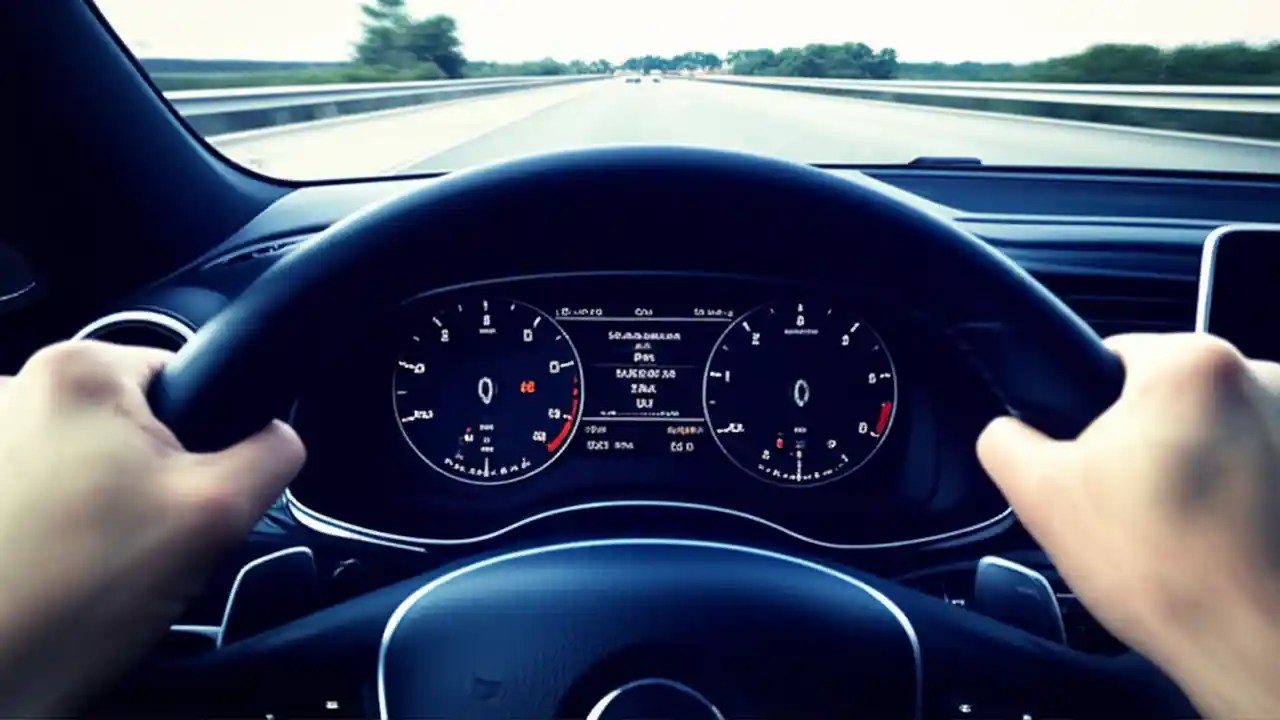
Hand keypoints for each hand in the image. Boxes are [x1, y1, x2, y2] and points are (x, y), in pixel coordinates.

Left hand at [0, 341, 304, 715]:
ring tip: (95, 556)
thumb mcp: (213, 514)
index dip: (206, 436)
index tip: (185, 494)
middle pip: (130, 418)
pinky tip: (58, 562)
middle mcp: (13, 386)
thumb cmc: (76, 592)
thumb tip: (283, 438)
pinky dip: (59, 518)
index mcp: (77, 370)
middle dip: (149, 473)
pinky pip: (42, 485)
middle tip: (145, 536)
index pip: (182, 372)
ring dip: (100, 497)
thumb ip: (270, 456)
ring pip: (84, 456)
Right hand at [978, 333, 1279, 717]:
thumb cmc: (1159, 564)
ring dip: (1192, 467)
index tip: (1089, 464)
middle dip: (1143, 443)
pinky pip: (1252, 466)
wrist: (1249, 642)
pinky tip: (1213, 539)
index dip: (1086, 413)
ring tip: (1174, 528)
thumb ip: (1004, 440)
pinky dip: (1232, 494)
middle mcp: (1263, 379)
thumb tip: (1006, 432)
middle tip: (1126, 504)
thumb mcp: (1039, 493)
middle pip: (1169, 396)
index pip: (1114, 357)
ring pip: (1213, 433)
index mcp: (1191, 363)